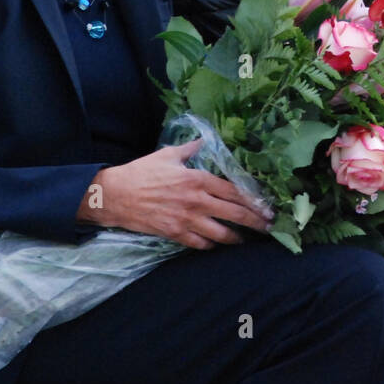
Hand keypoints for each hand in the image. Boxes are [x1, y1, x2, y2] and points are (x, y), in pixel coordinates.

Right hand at [79, 140, 274, 249]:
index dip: (254, 200)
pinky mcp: (175, 234)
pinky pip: (201, 244)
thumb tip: (205, 138)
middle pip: (235, 214)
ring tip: (247, 239)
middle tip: (269, 227)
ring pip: (221, 233)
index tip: (267, 206)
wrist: (114, 195)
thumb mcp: (168, 154)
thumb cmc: (141, 172)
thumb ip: (191, 148)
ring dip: (237, 238)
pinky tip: (218, 244)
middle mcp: (196, 201)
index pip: (234, 191)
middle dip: (256, 221)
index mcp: (198, 179)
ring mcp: (186, 220)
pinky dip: (212, 245)